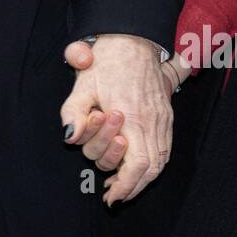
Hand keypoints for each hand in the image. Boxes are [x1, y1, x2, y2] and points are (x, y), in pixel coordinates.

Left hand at [61, 35, 173, 204]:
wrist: (132, 40)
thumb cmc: (106, 61)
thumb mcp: (81, 84)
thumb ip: (73, 111)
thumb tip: (69, 136)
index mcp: (131, 114)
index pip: (137, 163)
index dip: (125, 185)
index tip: (109, 196)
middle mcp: (151, 119)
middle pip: (152, 168)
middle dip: (133, 187)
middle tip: (114, 196)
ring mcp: (162, 118)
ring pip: (161, 161)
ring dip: (143, 179)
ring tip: (123, 186)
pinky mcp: (166, 115)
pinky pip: (165, 149)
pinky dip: (152, 164)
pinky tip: (135, 167)